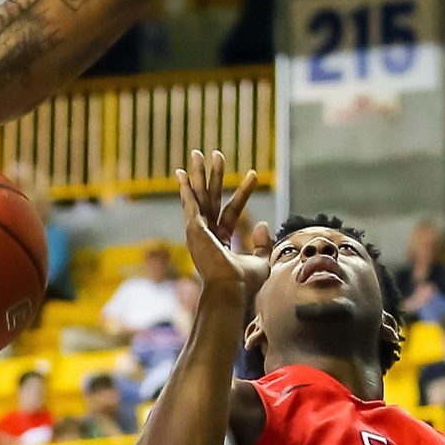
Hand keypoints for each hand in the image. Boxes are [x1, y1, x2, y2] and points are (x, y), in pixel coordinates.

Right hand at [176, 150, 267, 297]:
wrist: (232, 290)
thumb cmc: (244, 282)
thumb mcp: (261, 261)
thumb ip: (262, 243)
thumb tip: (261, 222)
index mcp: (219, 240)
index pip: (231, 210)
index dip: (243, 192)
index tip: (253, 174)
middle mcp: (205, 233)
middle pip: (211, 197)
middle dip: (212, 176)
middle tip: (215, 153)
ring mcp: (197, 231)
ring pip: (199, 196)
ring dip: (198, 174)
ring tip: (197, 153)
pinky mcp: (193, 229)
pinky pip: (190, 204)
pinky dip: (185, 189)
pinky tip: (182, 175)